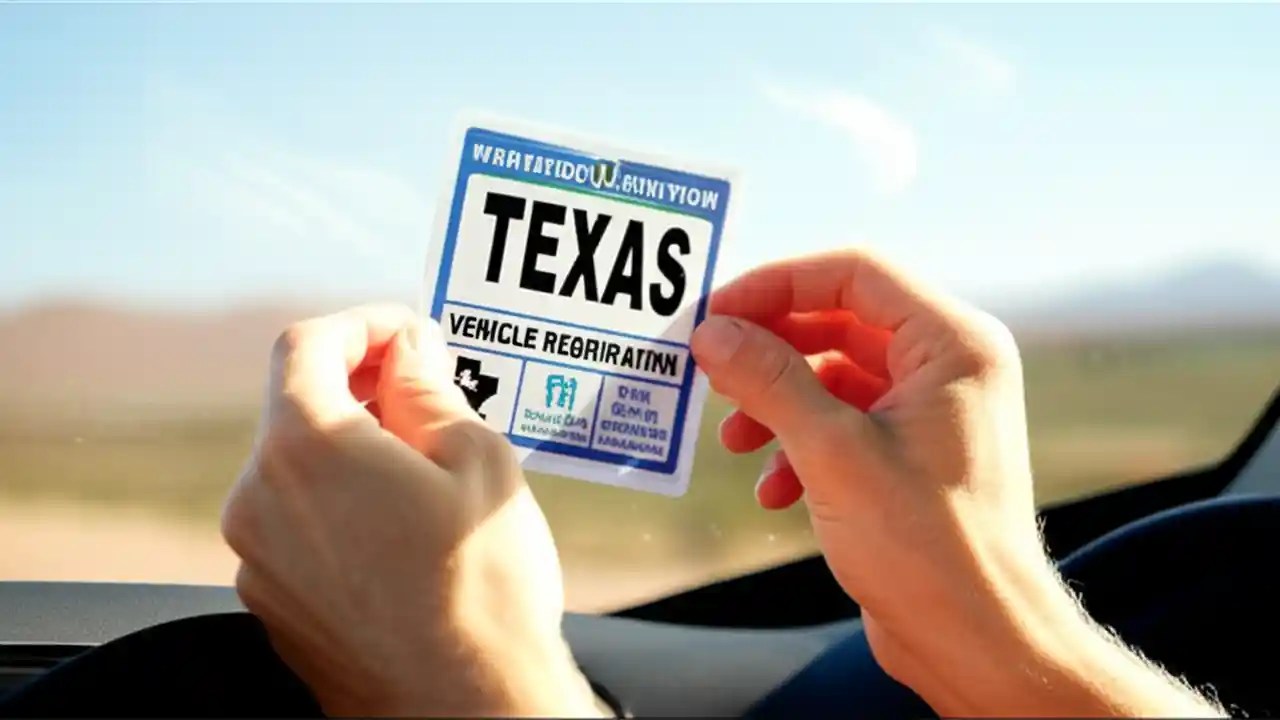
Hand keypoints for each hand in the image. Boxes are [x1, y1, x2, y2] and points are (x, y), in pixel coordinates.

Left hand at [220, 304, 601, 717]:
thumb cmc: (483, 586)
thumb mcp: (478, 460)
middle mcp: (259, 499)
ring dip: (352, 445)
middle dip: (361, 384)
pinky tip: (401, 522)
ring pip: (297, 467)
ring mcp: (258, 557)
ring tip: (426, 462)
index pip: (306, 344)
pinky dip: (340, 501)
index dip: (363, 324)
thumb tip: (408, 350)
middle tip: (430, 390)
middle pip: (296, 405)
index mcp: (305, 449)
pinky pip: (298, 522)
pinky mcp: (273, 600)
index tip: (408, 333)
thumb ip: (429, 388)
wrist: (466, 707)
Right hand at [690, 250, 1221, 716]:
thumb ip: (769, 381)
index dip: (776, 284)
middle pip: (837, 321)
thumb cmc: (929, 547)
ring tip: (735, 439)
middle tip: (711, 369)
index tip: (715, 313)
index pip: (853, 274)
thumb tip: (712, 332)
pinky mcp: (908, 454)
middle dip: (769, 349)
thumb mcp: (833, 452)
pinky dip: (798, 446)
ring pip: (833, 375)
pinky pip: (841, 422)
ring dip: (777, 403)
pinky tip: (775, 491)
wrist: (976, 640)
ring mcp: (930, 411)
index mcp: (953, 343)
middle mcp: (948, 366)